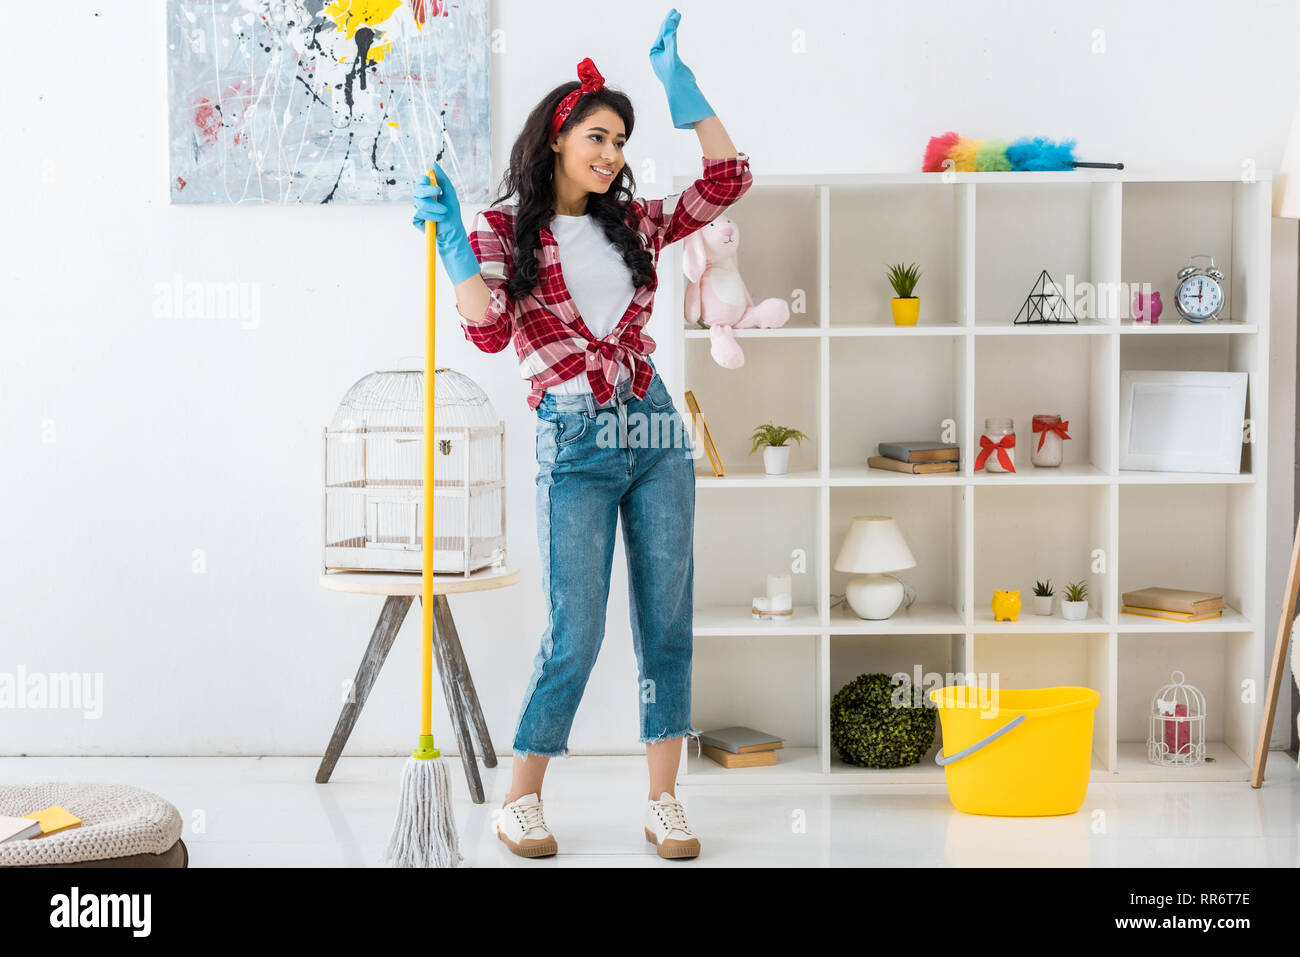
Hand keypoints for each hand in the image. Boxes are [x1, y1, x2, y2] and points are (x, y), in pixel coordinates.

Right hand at [412, 162, 479, 284]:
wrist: (453, 230)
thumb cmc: (452, 211)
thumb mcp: (450, 193)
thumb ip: (442, 178)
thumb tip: (433, 164)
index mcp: (428, 190)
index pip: (419, 180)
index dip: (423, 179)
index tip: (431, 180)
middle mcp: (421, 198)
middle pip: (417, 190)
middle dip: (429, 192)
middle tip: (440, 194)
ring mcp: (418, 209)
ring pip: (420, 204)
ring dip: (435, 208)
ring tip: (444, 212)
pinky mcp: (417, 220)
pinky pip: (419, 215)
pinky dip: (431, 217)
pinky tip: (437, 220)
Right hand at [648, 8, 714, 129]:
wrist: (684, 100)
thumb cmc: (682, 90)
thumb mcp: (678, 71)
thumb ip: (676, 68)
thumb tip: (676, 67)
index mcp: (657, 60)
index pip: (661, 40)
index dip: (667, 28)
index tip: (674, 19)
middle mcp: (657, 59)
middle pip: (663, 36)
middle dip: (668, 23)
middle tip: (675, 13)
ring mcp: (663, 60)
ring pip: (666, 36)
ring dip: (671, 23)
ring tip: (676, 14)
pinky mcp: (671, 60)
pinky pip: (671, 41)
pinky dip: (672, 29)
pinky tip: (675, 20)